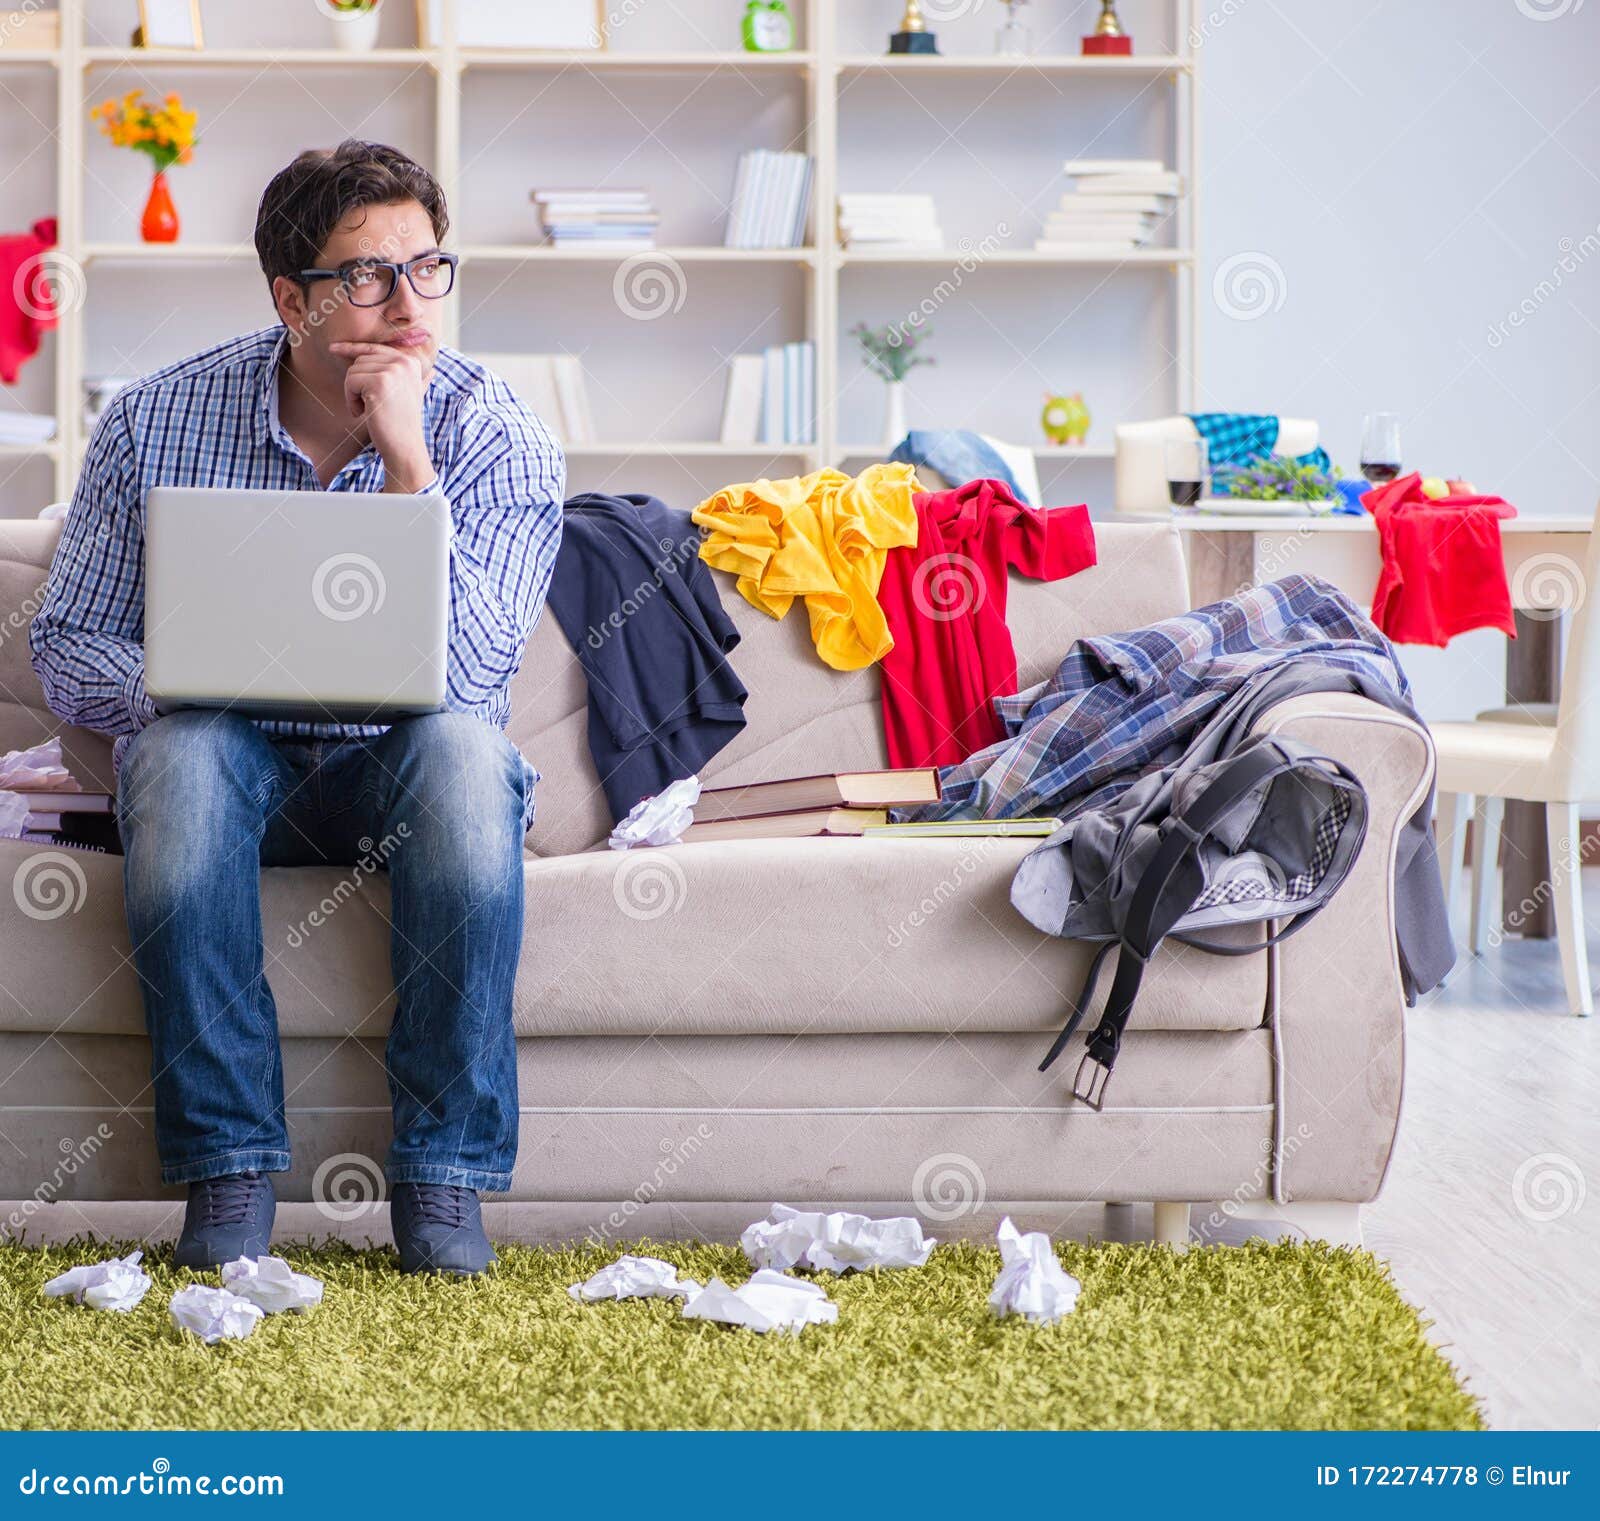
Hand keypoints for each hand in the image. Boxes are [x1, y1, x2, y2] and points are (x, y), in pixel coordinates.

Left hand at [327, 339, 433, 490]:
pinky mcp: (379, 382)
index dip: (352, 348)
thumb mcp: (402, 390)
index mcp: (411, 361)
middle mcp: (404, 361)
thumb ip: (394, 371)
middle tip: (368, 405)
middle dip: (357, 383)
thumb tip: (377, 356)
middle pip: (361, 359)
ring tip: (368, 409)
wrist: (404, 446)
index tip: (332, 348)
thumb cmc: (398, 422)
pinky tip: (363, 412)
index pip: (374, 348)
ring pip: (353, 370)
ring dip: (353, 393)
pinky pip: (350, 381)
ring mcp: (393, 371)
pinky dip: (351, 400)